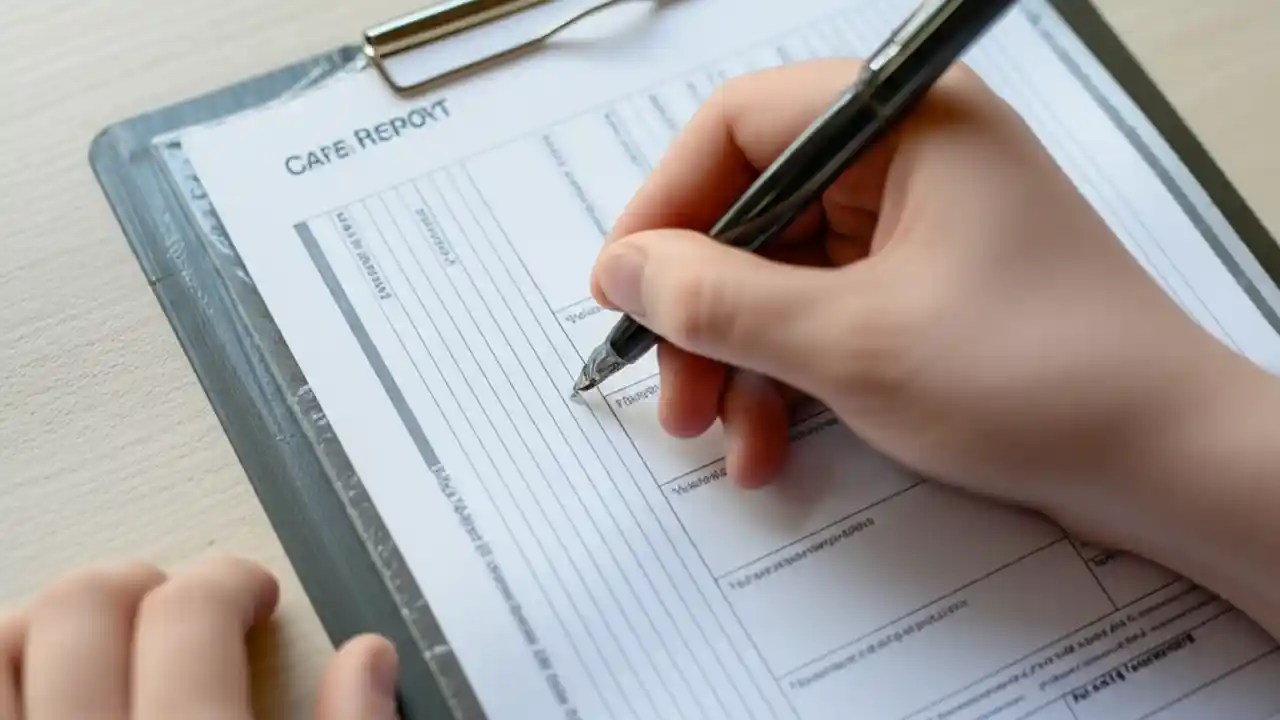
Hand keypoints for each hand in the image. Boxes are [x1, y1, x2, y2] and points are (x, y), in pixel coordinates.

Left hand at [0, 556, 398, 719]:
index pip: (191, 614)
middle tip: (179, 607)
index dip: (231, 581)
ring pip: (2, 640)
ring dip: (51, 617)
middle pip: (88, 605)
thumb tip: (369, 660)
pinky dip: (4, 661)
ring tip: (97, 637)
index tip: (250, 594)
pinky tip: (40, 681)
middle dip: (143, 583)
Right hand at [588, 59, 1271, 542]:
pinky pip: (824, 313)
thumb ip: (716, 299)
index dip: (667, 205)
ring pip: (781, 274)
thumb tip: (620, 269)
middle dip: (703, 311)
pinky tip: (771, 445)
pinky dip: (788, 375)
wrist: (1166, 464)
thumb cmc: (1030, 377)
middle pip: (753, 210)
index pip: (740, 127)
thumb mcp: (846, 342)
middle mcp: (909, 159)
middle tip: (672, 393)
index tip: (624, 288)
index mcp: (903, 123)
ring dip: (738, 359)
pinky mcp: (925, 287)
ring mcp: (919, 226)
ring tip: (721, 438)